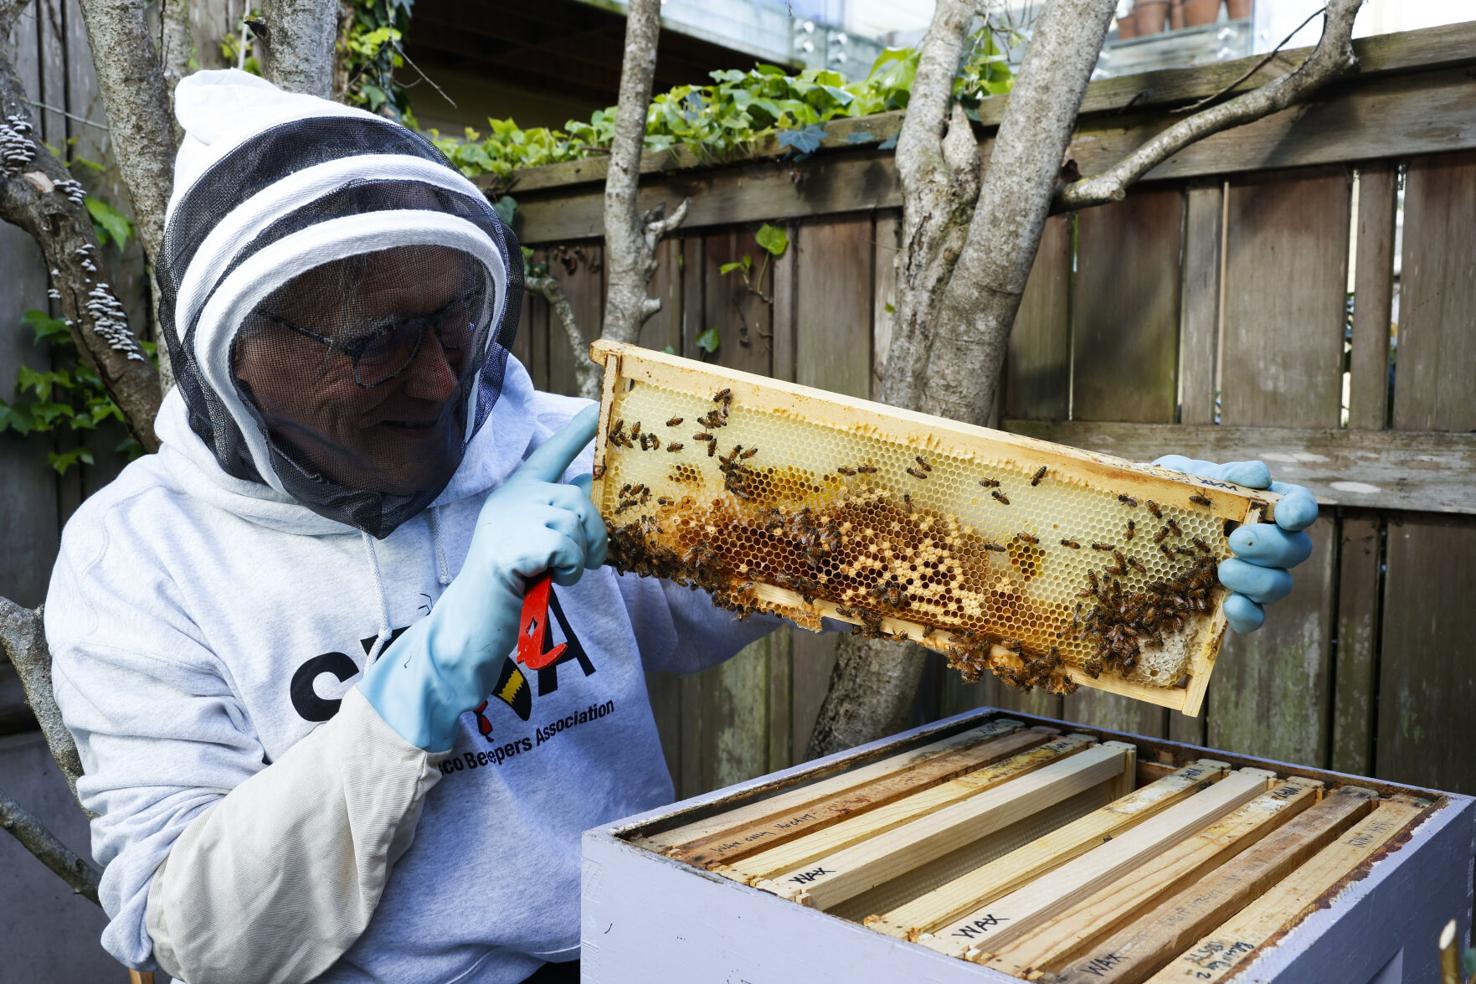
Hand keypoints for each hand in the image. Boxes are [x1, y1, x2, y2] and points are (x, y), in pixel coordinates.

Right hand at [360, 406, 605, 749]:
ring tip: (552, 572)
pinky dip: (570, 573)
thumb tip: (582, 484)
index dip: (575, 432)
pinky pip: (572, 551)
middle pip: (581, 501)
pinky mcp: (517, 545)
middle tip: (576, 565)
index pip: (550, 454)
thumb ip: (554, 513)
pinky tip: (545, 580)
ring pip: (580, 526)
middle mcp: (513, 496)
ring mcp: (512, 518)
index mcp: (516, 492)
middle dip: (593, 539)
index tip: (594, 408)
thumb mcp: (532, 539)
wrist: (474, 621)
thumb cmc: (508, 584)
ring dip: (579, 559)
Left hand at [1152, 456, 1318, 634]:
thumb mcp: (1186, 476)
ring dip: (1258, 580)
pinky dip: (1247, 614)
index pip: (1298, 505)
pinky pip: (1253, 617)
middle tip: (1238, 541)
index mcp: (1262, 505)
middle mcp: (1267, 543)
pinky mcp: (1232, 604)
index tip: (1287, 515)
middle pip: (1295, 549)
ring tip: (1226, 571)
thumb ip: (1224, 476)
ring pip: (1279, 584)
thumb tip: (1260, 477)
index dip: (1300, 510)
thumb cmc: (1170, 494)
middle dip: (1272, 546)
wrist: (1138, 526)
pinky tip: (1230, 606)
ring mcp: (1252, 576)